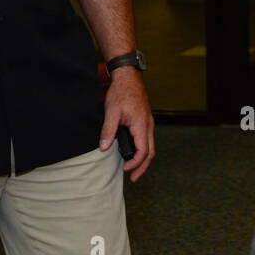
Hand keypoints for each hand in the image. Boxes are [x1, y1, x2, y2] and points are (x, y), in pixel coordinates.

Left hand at [100, 67, 154, 181]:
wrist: (128, 76)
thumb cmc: (121, 92)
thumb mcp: (111, 111)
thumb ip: (108, 131)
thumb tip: (103, 148)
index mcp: (141, 125)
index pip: (143, 151)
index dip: (135, 163)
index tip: (125, 168)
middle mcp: (148, 125)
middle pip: (151, 152)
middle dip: (143, 167)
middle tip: (134, 178)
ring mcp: (148, 122)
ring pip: (151, 146)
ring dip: (144, 159)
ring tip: (133, 168)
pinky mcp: (145, 120)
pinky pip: (147, 139)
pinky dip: (143, 150)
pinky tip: (134, 152)